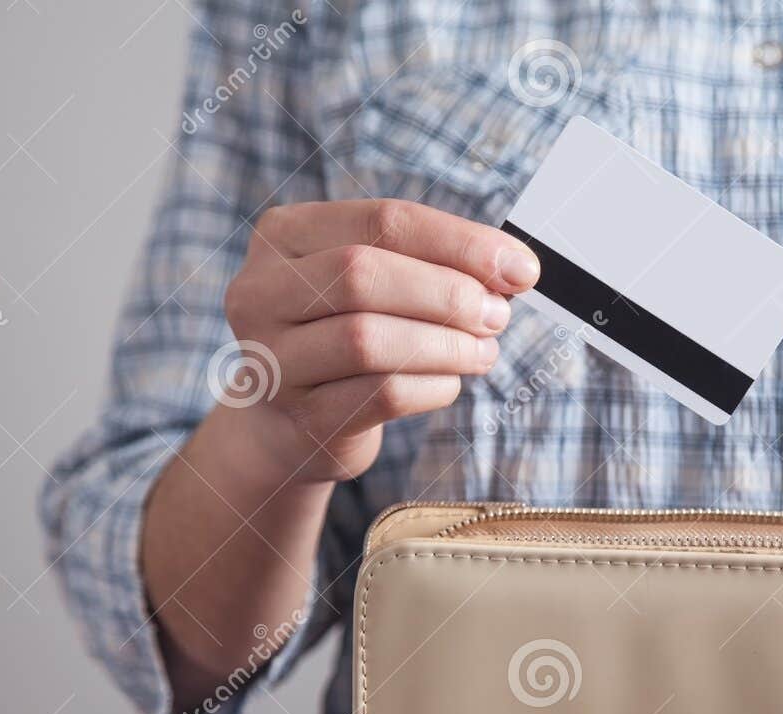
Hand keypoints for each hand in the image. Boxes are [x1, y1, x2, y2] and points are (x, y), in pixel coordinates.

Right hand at [219, 198, 540, 483]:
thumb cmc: (347, 333)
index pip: (384, 221)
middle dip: (448, 294)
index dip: (461, 243)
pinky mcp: (301, 418)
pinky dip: (433, 387)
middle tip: (498, 315)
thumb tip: (513, 269)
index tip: (520, 269)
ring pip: (369, 339)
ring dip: (447, 345)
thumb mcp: (375, 283)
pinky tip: (451, 383)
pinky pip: (381, 395)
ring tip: (483, 352)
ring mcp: (272, 358)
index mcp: (285, 234)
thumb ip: (431, 263)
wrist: (290, 423)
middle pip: (363, 273)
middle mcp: (261, 291)